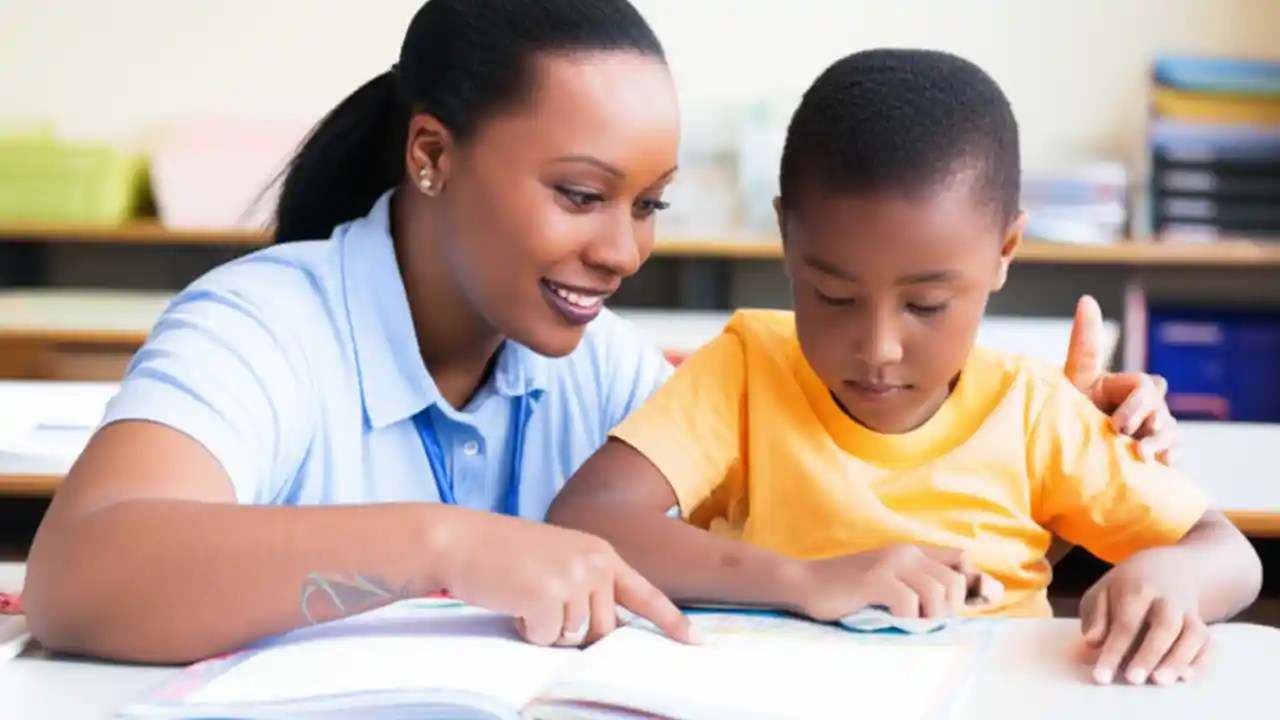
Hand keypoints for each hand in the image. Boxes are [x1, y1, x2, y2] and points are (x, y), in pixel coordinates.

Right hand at [440, 512, 694, 646]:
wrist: (459, 539)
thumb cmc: (502, 554)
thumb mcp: (557, 559)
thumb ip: (586, 586)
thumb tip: (604, 632)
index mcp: (600, 552)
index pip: (644, 594)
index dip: (671, 621)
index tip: (696, 642)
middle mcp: (595, 563)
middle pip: (605, 630)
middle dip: (573, 632)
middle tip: (540, 604)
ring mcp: (574, 577)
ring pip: (575, 637)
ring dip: (547, 629)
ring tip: (523, 596)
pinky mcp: (549, 594)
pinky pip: (547, 638)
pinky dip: (527, 630)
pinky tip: (513, 601)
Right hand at [794, 544, 1003, 621]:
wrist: (804, 585)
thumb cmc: (847, 593)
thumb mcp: (892, 586)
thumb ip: (925, 589)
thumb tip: (975, 599)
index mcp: (912, 552)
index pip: (963, 560)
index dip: (968, 586)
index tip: (951, 610)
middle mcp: (905, 552)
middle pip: (956, 582)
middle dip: (947, 610)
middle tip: (921, 621)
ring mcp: (890, 562)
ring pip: (938, 592)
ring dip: (927, 617)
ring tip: (905, 622)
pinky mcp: (874, 578)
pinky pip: (910, 602)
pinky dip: (905, 619)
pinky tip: (889, 618)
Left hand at [1064, 295, 1174, 462]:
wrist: (1061, 453)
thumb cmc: (1066, 410)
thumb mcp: (1075, 379)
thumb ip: (1085, 344)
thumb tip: (1087, 298)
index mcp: (1126, 386)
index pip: (1145, 386)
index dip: (1136, 404)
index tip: (1116, 424)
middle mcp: (1143, 406)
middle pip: (1161, 408)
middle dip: (1148, 421)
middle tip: (1124, 436)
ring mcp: (1150, 430)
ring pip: (1169, 430)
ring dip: (1159, 443)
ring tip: (1141, 456)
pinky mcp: (1154, 453)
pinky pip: (1172, 452)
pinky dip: (1168, 457)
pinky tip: (1161, 465)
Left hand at [1080, 555, 1209, 686]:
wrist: (1166, 569)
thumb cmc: (1125, 589)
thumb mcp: (1101, 594)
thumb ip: (1095, 618)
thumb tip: (1092, 643)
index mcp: (1137, 590)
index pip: (1126, 623)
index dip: (1114, 651)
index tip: (1101, 677)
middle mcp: (1167, 600)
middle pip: (1165, 626)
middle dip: (1149, 654)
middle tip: (1132, 680)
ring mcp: (1188, 613)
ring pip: (1192, 635)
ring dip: (1178, 660)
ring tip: (1159, 682)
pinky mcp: (1202, 626)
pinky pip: (1207, 644)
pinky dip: (1199, 661)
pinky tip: (1185, 678)